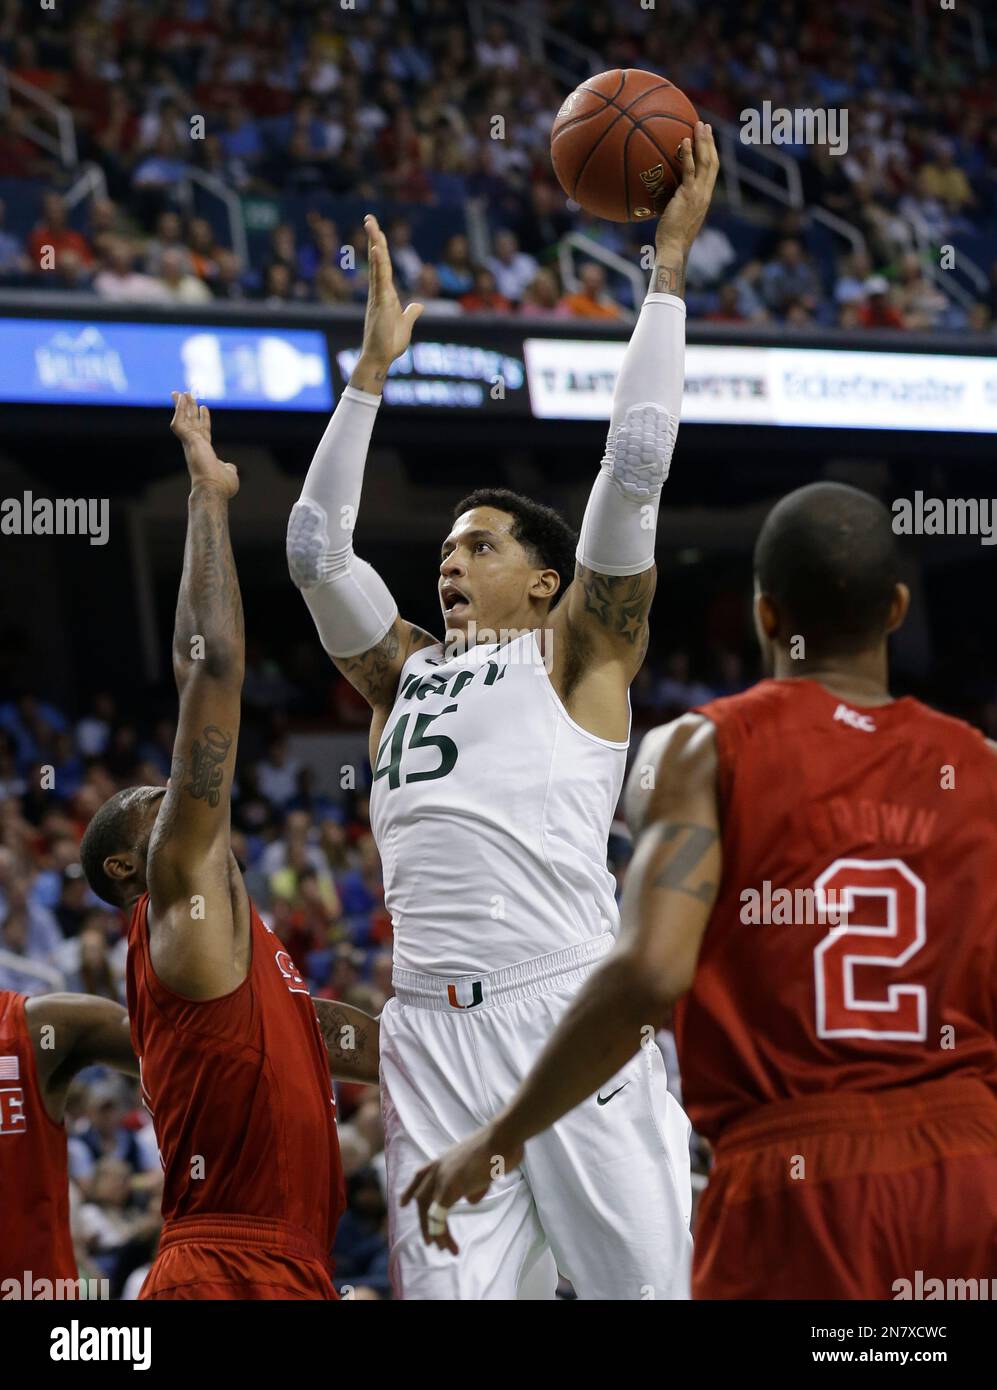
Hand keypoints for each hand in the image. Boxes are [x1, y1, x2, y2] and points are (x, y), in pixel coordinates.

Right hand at [170, 391, 238, 497]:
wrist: (213, 488)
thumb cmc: (221, 485)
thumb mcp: (229, 473)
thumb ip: (229, 467)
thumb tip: (231, 467)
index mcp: (205, 451)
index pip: (204, 431)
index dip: (204, 419)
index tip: (204, 408)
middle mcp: (195, 445)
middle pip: (191, 422)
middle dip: (189, 408)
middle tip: (186, 394)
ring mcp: (190, 442)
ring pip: (184, 419)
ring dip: (182, 405)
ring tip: (182, 391)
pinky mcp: (187, 439)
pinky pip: (180, 421)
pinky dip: (180, 409)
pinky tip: (181, 398)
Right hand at [352, 214, 422, 390]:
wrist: (380, 359)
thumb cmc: (389, 344)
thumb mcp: (405, 324)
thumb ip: (411, 314)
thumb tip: (418, 306)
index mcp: (385, 294)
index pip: (382, 265)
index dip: (380, 247)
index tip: (376, 230)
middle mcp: (379, 291)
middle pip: (378, 259)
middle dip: (374, 238)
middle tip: (369, 218)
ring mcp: (378, 296)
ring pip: (378, 265)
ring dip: (375, 244)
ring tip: (371, 224)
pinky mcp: (381, 303)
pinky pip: (380, 280)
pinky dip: (378, 263)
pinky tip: (377, 249)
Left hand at [400, 1123, 524, 1254]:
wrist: (502, 1138)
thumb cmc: (497, 1149)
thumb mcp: (480, 1169)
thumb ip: (472, 1185)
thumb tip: (468, 1199)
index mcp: (444, 1159)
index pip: (419, 1175)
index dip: (410, 1190)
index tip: (403, 1203)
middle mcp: (438, 1168)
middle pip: (420, 1198)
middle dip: (423, 1222)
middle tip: (428, 1241)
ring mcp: (442, 1178)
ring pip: (427, 1211)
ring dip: (433, 1232)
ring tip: (440, 1248)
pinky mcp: (450, 1189)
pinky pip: (439, 1216)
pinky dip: (442, 1233)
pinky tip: (448, 1245)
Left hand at [654, 120, 719, 262]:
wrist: (673, 248)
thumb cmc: (671, 237)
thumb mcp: (677, 216)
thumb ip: (676, 203)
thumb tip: (664, 195)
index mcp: (704, 198)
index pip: (712, 172)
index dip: (711, 153)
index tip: (708, 139)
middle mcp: (705, 194)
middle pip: (712, 162)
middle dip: (710, 142)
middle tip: (706, 125)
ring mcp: (699, 194)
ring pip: (705, 162)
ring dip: (703, 141)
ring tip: (698, 125)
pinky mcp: (688, 195)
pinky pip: (689, 171)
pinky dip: (688, 154)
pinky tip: (684, 140)